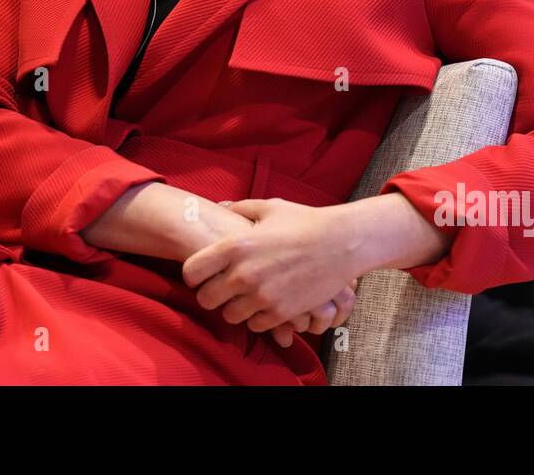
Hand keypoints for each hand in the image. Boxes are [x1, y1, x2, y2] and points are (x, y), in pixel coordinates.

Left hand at [183, 198, 361, 337]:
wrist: (342, 243)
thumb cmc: (304, 221)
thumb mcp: (269, 208)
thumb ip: (239, 208)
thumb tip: (220, 207)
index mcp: (235, 246)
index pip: (191, 272)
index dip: (194, 274)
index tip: (203, 274)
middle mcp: (243, 274)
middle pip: (205, 300)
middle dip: (211, 295)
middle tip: (223, 288)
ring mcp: (262, 297)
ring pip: (229, 316)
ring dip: (234, 307)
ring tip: (246, 296)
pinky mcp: (281, 313)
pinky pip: (255, 326)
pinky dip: (257, 318)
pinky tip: (265, 303)